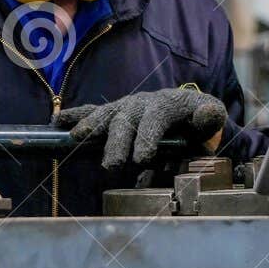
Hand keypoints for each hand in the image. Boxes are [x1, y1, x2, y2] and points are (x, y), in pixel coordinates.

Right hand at [52, 88, 227, 169]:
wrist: (188, 113)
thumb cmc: (198, 122)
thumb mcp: (211, 119)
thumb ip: (210, 118)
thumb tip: (207, 114)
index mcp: (168, 103)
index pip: (155, 117)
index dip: (148, 136)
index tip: (142, 159)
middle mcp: (143, 102)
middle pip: (127, 118)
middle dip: (118, 141)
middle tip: (112, 165)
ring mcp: (126, 106)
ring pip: (107, 114)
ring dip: (91, 126)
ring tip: (78, 139)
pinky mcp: (114, 113)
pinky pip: (93, 112)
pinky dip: (75, 115)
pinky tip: (57, 122)